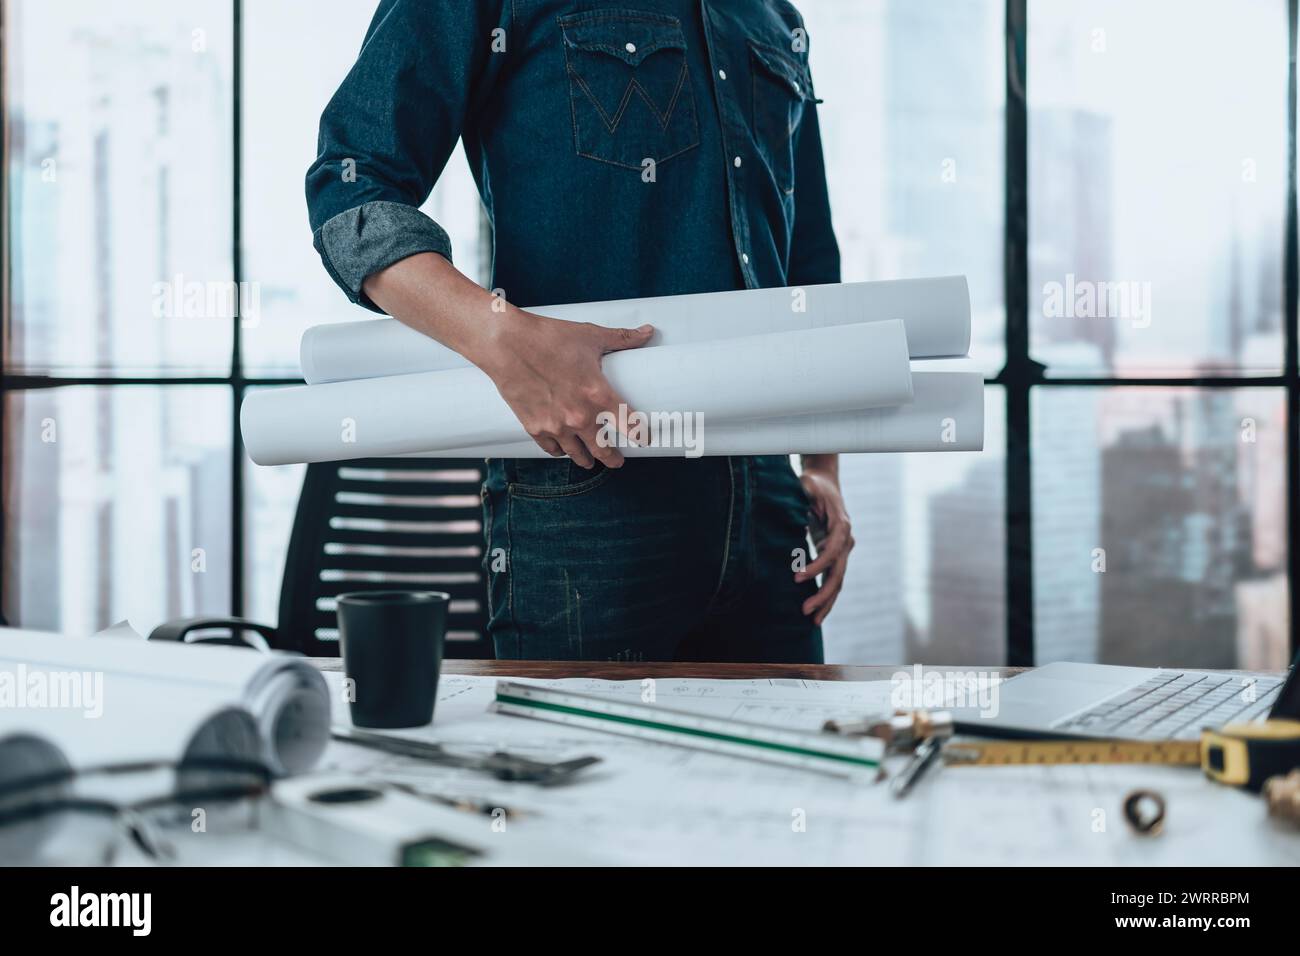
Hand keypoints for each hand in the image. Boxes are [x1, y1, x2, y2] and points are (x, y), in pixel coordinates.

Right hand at [480, 309, 653, 467]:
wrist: (506, 344)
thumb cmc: (548, 338)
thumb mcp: (590, 336)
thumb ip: (622, 338)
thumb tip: (647, 332)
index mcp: (598, 394)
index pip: (628, 425)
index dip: (639, 435)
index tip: (643, 440)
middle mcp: (580, 416)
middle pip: (603, 450)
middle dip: (613, 459)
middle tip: (617, 461)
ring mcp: (556, 426)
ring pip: (578, 455)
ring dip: (586, 459)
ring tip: (590, 461)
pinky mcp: (535, 427)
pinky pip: (552, 449)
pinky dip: (560, 451)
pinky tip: (563, 450)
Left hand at [796, 456, 853, 625]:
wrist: (825, 483)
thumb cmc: (813, 483)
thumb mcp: (807, 483)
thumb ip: (805, 490)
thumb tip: (799, 498)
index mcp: (841, 525)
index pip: (832, 552)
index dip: (816, 566)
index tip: (796, 577)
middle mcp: (845, 541)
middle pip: (838, 573)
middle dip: (823, 593)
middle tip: (805, 610)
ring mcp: (842, 550)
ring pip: (837, 581)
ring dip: (826, 602)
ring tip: (812, 621)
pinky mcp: (834, 556)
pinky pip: (832, 580)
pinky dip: (826, 597)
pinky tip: (816, 613)